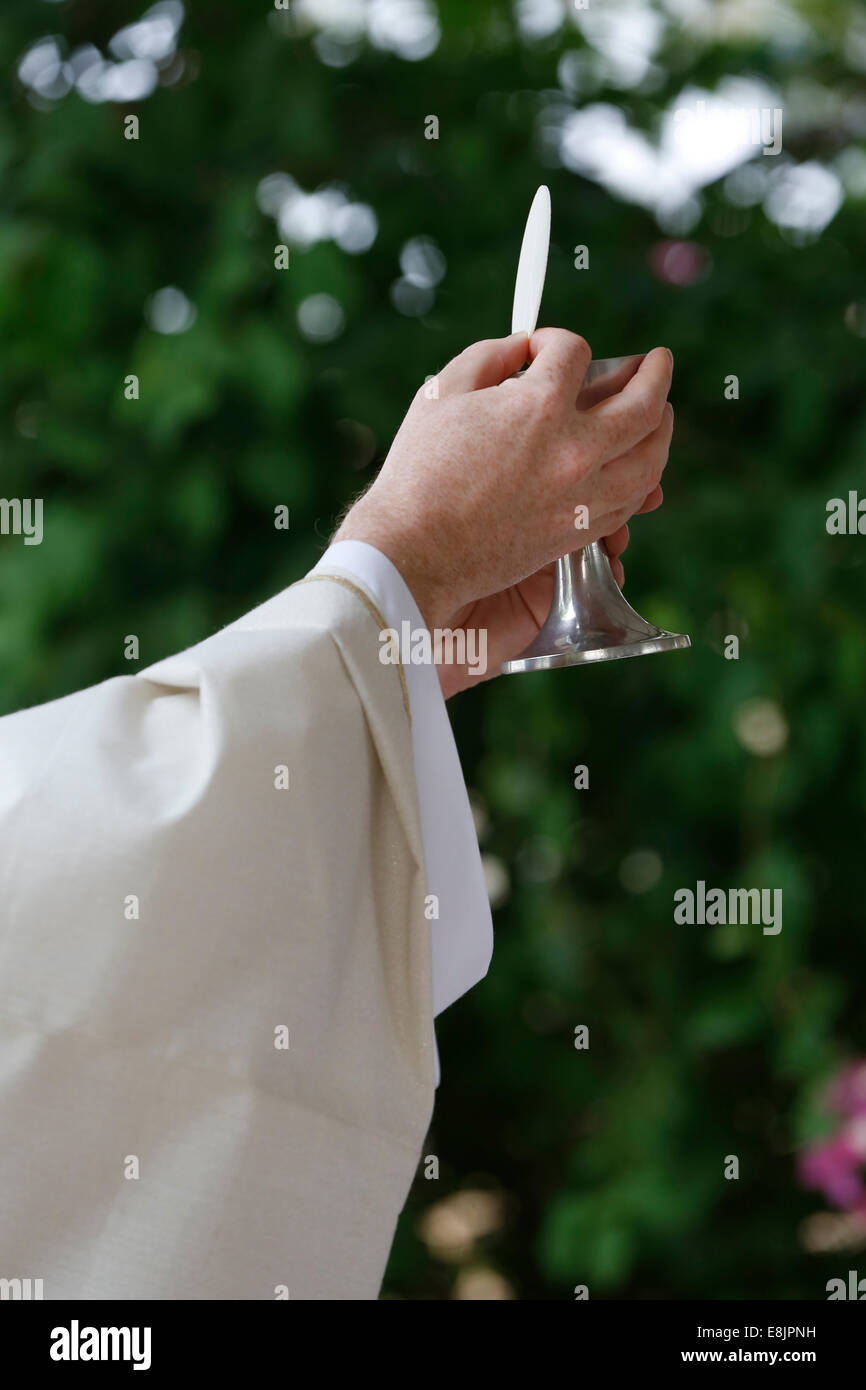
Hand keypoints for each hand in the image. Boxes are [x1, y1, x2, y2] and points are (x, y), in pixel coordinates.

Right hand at [335, 328, 673, 693]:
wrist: (415, 550)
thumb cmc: (419, 470)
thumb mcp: (443, 391)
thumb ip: (490, 355)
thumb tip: (523, 346)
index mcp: (540, 405)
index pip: (575, 352)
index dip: (556, 340)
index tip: (543, 348)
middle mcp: (574, 449)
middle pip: (643, 402)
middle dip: (655, 373)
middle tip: (659, 361)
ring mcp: (582, 495)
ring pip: (650, 458)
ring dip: (661, 429)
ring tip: (662, 413)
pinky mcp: (577, 531)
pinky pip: (629, 501)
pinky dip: (641, 477)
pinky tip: (639, 464)